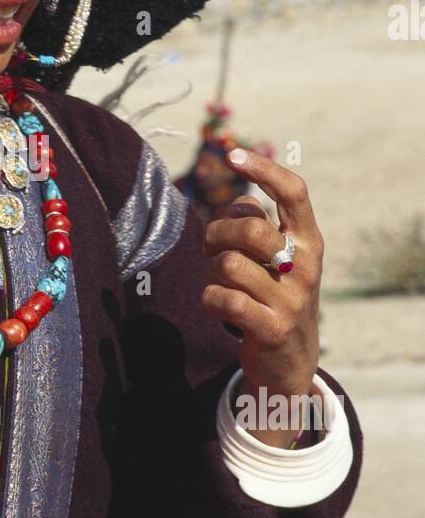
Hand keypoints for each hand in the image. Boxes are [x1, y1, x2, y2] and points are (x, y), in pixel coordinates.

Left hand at [199, 148, 323, 445]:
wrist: (291, 362)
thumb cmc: (273, 293)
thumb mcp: (278, 258)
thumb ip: (257, 225)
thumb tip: (235, 201)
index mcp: (309, 241)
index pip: (294, 193)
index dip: (263, 170)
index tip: (232, 155)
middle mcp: (306, 266)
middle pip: (249, 228)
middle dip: (217, 233)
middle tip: (212, 248)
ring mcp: (291, 300)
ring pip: (228, 264)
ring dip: (210, 271)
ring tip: (218, 282)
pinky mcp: (271, 328)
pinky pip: (222, 298)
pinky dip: (208, 298)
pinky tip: (217, 305)